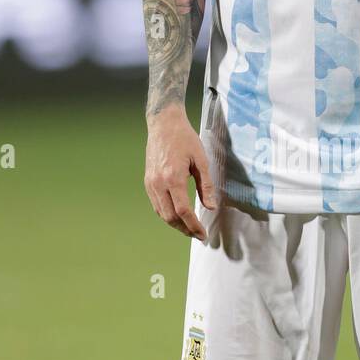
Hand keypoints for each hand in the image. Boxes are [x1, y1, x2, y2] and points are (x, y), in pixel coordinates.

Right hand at [144, 105, 217, 240]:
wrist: (163, 124)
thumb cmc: (185, 139)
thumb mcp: (201, 160)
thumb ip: (206, 185)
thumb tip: (211, 207)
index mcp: (173, 178)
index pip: (183, 211)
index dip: (194, 226)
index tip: (203, 234)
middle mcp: (158, 184)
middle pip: (170, 217)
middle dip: (185, 229)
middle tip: (198, 235)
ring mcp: (150, 183)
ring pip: (161, 213)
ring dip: (175, 224)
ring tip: (189, 229)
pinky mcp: (148, 182)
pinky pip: (156, 205)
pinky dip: (167, 214)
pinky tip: (178, 216)